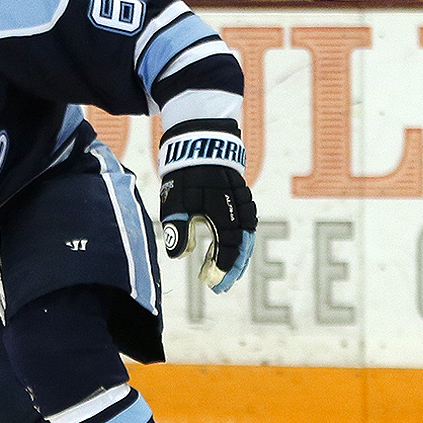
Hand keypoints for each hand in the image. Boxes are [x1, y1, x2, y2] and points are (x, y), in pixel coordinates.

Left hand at [158, 124, 255, 293]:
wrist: (201, 137)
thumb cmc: (185, 170)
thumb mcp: (175, 199)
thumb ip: (178, 227)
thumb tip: (180, 255)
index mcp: (222, 212)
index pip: (228, 247)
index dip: (222, 267)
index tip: (213, 282)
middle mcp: (237, 207)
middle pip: (242, 244)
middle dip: (233, 267)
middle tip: (222, 286)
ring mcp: (241, 199)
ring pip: (246, 232)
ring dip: (238, 253)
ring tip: (227, 269)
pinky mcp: (239, 192)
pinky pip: (246, 219)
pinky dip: (240, 235)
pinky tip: (230, 243)